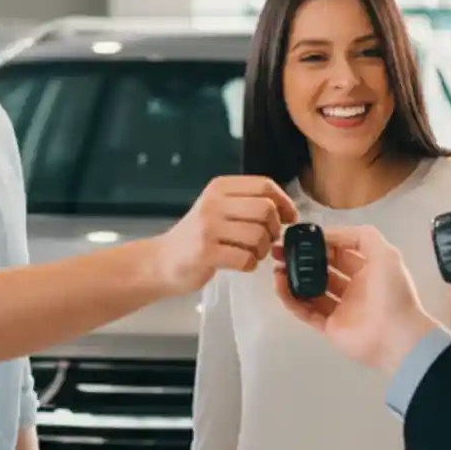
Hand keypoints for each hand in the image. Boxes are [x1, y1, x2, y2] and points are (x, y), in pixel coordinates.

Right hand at [153, 176, 298, 295]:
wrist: (161, 260)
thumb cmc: (196, 235)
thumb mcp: (217, 208)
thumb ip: (246, 203)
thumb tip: (286, 210)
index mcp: (219, 187)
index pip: (264, 185)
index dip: (284, 202)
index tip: (289, 217)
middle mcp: (213, 203)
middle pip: (265, 209)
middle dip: (274, 228)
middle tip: (267, 239)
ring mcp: (208, 228)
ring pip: (258, 235)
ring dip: (263, 250)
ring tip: (252, 253)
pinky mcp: (206, 253)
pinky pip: (246, 258)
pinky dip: (250, 264)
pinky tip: (241, 264)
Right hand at [272, 225, 439, 377]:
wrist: (397, 337)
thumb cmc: (392, 292)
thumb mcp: (384, 252)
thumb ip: (360, 236)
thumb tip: (327, 234)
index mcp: (367, 269)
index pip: (338, 251)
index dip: (319, 243)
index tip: (298, 236)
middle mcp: (353, 288)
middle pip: (321, 269)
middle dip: (301, 259)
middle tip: (279, 251)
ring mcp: (340, 308)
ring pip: (310, 290)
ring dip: (293, 278)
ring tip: (276, 267)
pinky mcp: (328, 327)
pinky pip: (305, 311)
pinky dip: (291, 299)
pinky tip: (279, 285)